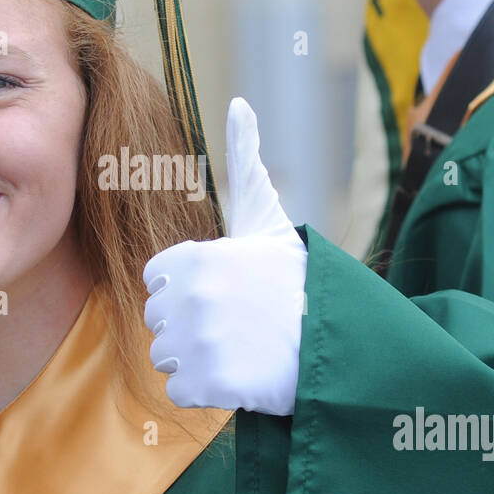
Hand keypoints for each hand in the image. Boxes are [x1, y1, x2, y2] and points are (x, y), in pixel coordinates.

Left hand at [142, 97, 307, 414]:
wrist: (337, 335)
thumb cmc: (297, 276)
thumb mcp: (267, 214)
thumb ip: (244, 159)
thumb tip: (240, 102)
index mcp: (194, 256)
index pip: (156, 282)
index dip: (185, 288)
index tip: (222, 291)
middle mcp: (192, 297)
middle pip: (158, 322)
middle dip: (189, 326)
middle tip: (236, 324)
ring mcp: (201, 342)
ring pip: (165, 358)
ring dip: (196, 360)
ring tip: (240, 348)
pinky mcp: (213, 383)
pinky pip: (180, 391)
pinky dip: (206, 391)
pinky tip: (239, 375)